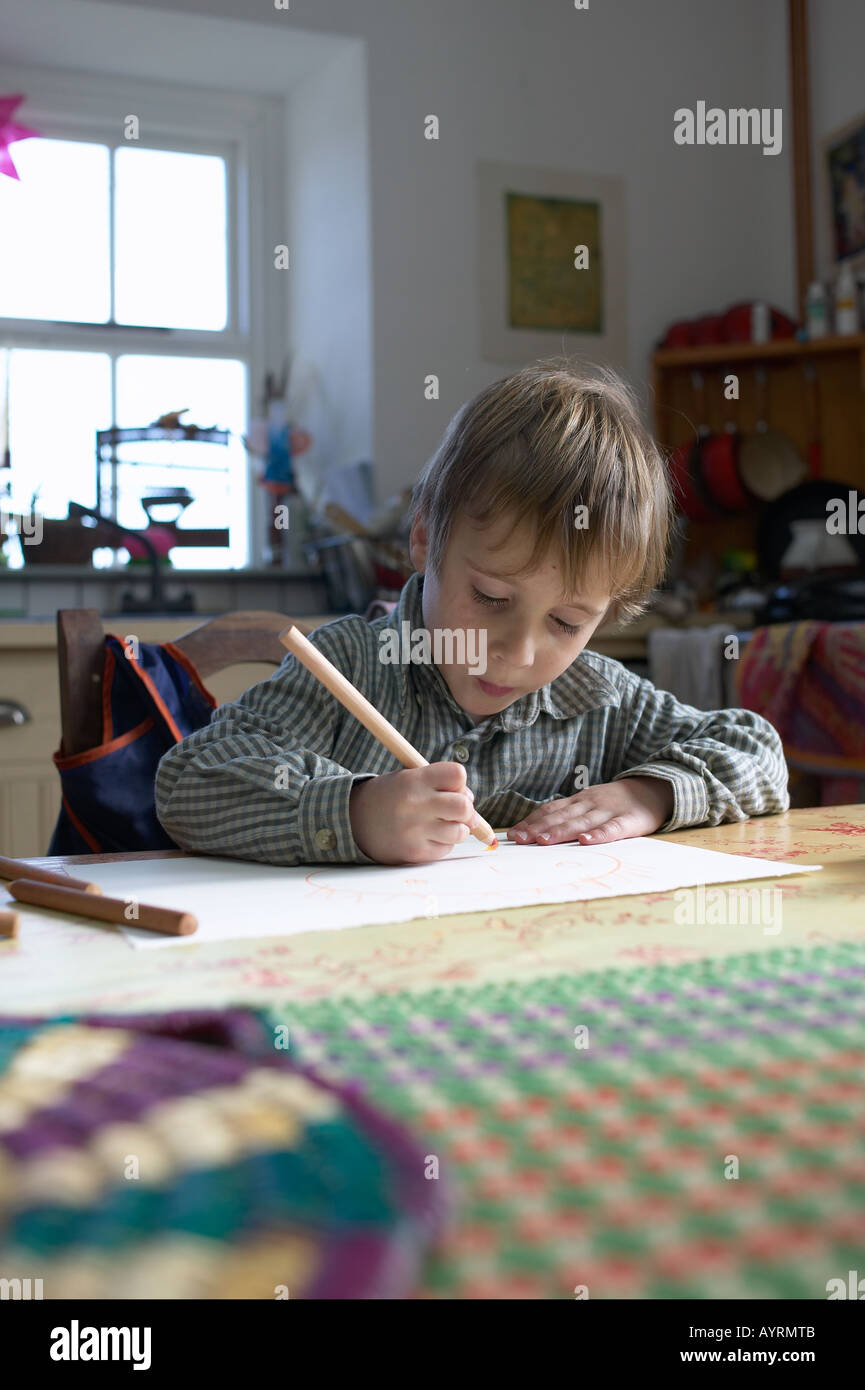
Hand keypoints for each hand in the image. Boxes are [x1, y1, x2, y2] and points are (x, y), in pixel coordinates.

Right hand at [349, 761, 479, 863]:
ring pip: (460, 832)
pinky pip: (446, 849)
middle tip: (457, 812)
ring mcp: (414, 831)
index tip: (452, 788)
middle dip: (467, 810)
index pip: (457, 774)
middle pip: (464, 807)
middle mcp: (415, 805)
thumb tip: (473, 804)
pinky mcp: (414, 853)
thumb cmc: (390, 797)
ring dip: (457, 829)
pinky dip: (444, 843)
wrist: (353, 822)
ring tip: (441, 824)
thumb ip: (439, 785)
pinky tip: (427, 836)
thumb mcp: (408, 778)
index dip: (459, 782)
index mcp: (414, 780)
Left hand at [507, 776, 673, 845]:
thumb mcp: (589, 804)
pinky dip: (599, 835)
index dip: (531, 822)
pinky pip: (612, 828)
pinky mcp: (628, 820)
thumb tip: (536, 832)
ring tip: (542, 841)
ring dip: (561, 832)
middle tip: (519, 839)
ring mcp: (608, 810)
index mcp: (578, 801)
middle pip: (560, 817)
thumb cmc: (614, 804)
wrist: (653, 790)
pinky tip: (586, 841)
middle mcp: (589, 804)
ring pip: (581, 822)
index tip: (512, 835)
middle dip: (538, 828)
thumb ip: (568, 815)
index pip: (550, 811)